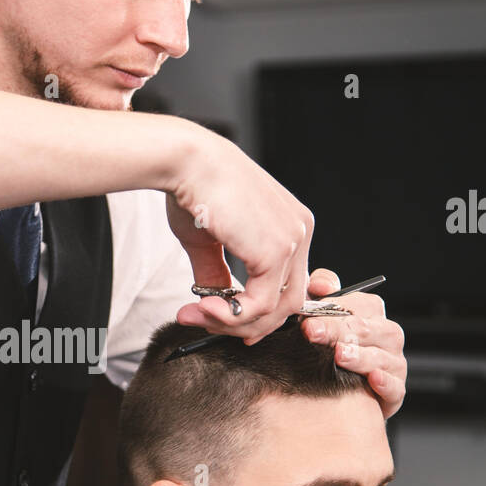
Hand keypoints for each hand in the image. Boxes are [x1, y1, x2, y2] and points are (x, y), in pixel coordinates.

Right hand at [166, 129, 314, 339]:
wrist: (186, 162)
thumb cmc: (193, 188)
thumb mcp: (208, 242)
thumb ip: (216, 274)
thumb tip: (213, 303)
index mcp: (289, 224)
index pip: (286, 282)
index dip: (260, 311)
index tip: (228, 320)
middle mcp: (299, 230)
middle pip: (288, 301)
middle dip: (247, 323)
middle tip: (207, 323)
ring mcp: (292, 240)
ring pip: (276, 309)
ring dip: (234, 323)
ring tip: (199, 316)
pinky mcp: (277, 250)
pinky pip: (261, 305)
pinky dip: (232, 316)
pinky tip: (206, 309)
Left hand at [298, 268, 406, 417]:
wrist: (336, 392)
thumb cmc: (330, 347)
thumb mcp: (323, 315)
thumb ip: (321, 291)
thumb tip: (321, 284)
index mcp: (372, 313)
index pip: (358, 304)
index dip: (334, 306)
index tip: (309, 314)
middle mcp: (387, 335)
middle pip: (366, 329)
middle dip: (337, 329)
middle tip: (312, 331)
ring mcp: (394, 363)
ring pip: (380, 357)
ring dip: (359, 356)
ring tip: (338, 355)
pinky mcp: (395, 391)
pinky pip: (395, 386)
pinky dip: (385, 383)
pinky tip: (373, 378)